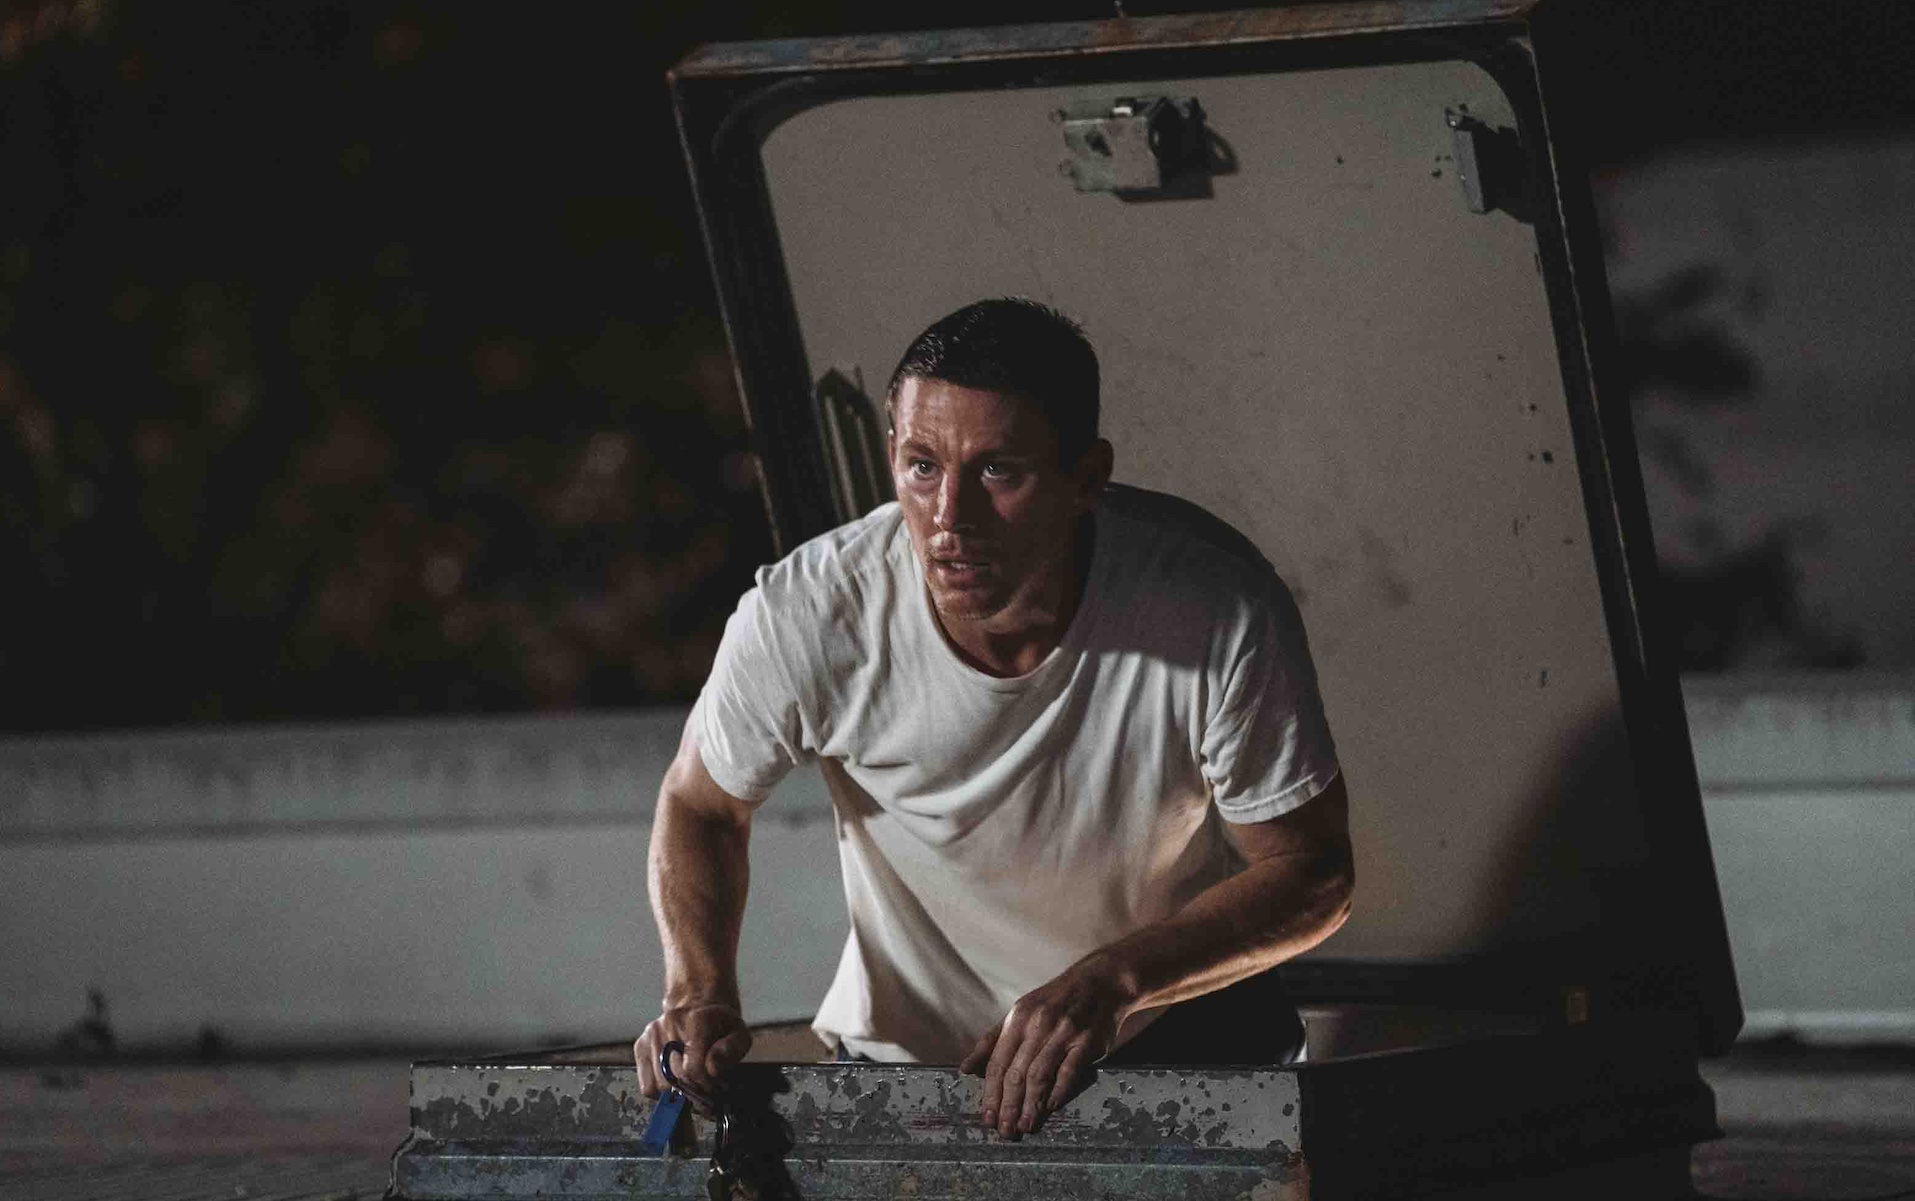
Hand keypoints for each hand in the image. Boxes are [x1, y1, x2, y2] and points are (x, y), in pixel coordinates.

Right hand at [634, 1002, 750, 1108]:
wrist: (699, 1005)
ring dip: (677, 1092)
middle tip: (704, 1088)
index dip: (705, 1084)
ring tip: (691, 1082)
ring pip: (659, 1086)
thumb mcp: (739, 1034)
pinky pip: (647, 1086)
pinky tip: (675, 1080)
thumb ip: (731, 1051)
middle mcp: (669, 1024)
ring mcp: (651, 1035)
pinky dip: (661, 1091)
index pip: (692, 1068)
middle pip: (674, 1079)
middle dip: (693, 1090)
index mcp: (697, 1019)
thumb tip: (712, 1069)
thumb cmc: (720, 1025)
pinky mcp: (640, 1046)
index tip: (714, 1087)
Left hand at [959, 963, 1127, 1138]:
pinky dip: (1058, 1091)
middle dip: (1008, 1105)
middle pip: (1016, 1073)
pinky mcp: (1086, 1041)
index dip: (990, 1093)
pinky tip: (1050, 1107)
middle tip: (1004, 1130)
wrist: (1099, 983)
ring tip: (1024, 1125)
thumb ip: (992, 1041)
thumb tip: (966, 1069)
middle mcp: (1038, 1024)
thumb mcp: (1020, 1012)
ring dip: (1030, 1105)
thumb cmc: (1054, 1001)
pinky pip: (1068, 1071)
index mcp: (1018, 1018)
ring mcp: (1063, 1032)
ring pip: (1040, 1075)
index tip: (987, 1116)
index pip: (998, 1062)